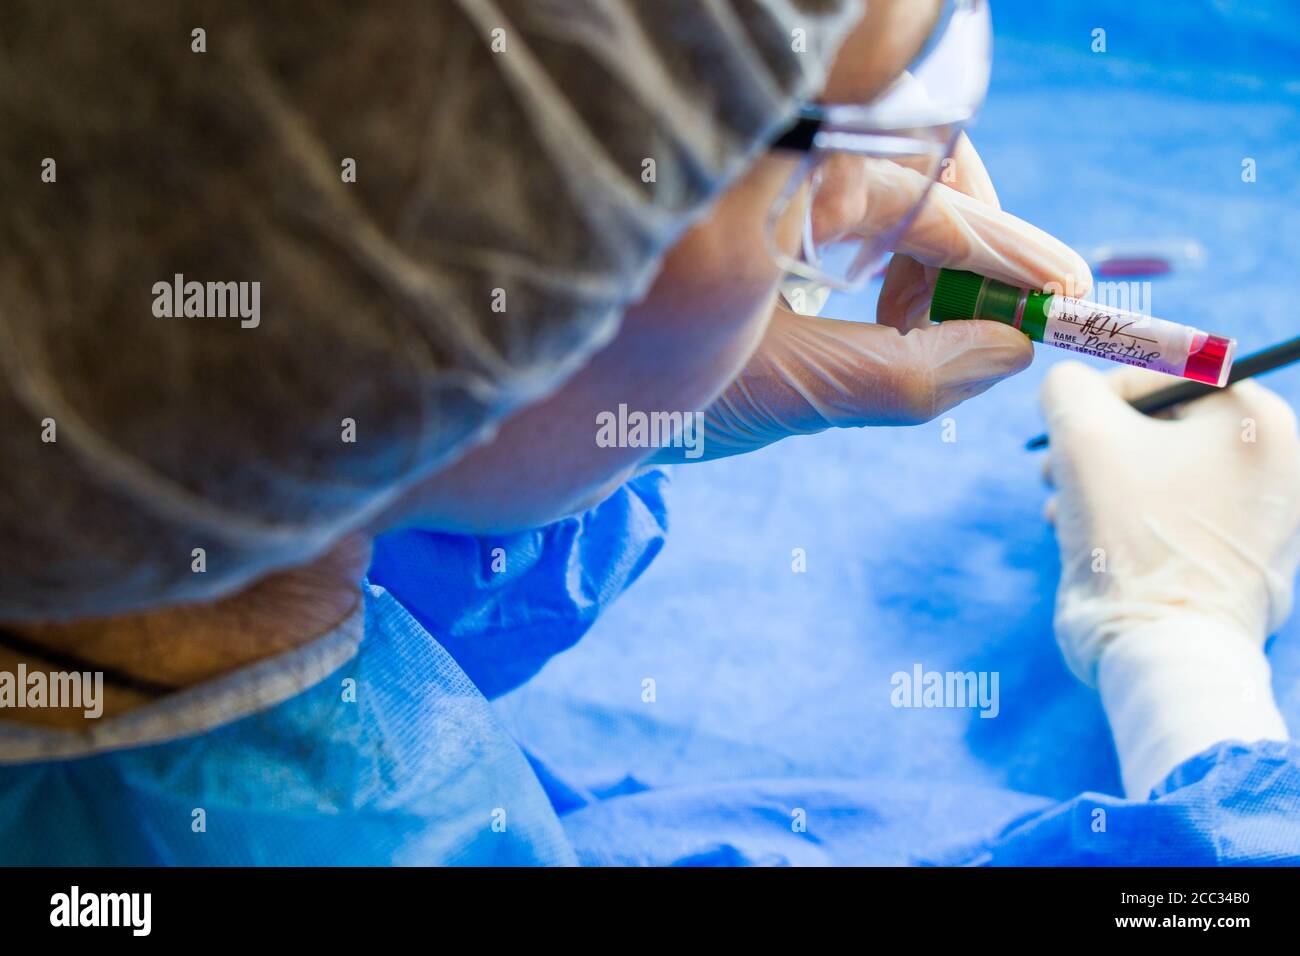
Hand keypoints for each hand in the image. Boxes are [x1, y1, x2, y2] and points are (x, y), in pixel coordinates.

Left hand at [654, 138, 1091, 461]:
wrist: (539, 405)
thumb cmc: (638, 387)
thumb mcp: (783, 388)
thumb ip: (905, 375)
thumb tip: (1007, 351)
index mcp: (791, 178)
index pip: (937, 199)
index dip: (1011, 252)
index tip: (1071, 302)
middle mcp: (785, 158)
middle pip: (927, 176)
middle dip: (970, 257)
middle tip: (996, 337)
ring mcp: (771, 177)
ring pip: (892, 195)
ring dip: (928, 266)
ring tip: (921, 343)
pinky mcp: (760, 205)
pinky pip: (852, 212)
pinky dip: (885, 264)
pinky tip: (881, 317)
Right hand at [1042, 363, 1299, 685]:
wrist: (1161, 648)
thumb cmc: (1128, 532)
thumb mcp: (1081, 432)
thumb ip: (1068, 386)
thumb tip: (1074, 391)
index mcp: (1259, 421)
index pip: (1165, 374)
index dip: (1101, 398)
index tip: (1067, 435)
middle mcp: (1279, 465)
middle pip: (1163, 426)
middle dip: (1098, 446)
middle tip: (1058, 473)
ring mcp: (1266, 519)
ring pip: (1162, 473)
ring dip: (1103, 483)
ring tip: (1064, 510)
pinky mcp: (1242, 562)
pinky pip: (1176, 517)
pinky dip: (1128, 520)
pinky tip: (1087, 539)